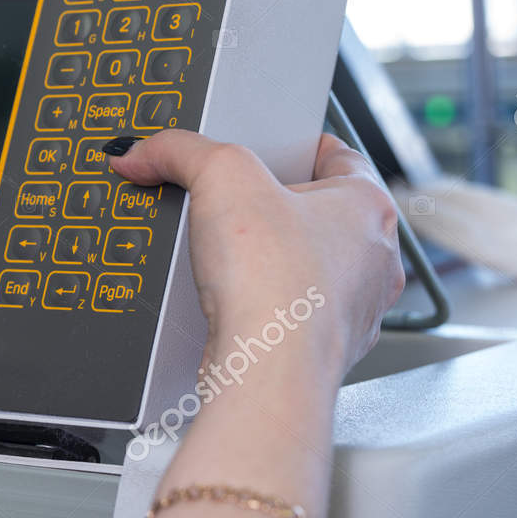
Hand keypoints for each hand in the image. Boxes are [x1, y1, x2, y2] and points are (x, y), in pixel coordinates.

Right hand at [108, 130, 403, 382]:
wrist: (268, 371)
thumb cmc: (276, 283)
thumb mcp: (220, 177)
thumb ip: (179, 151)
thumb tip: (142, 151)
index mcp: (370, 206)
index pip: (339, 154)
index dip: (299, 146)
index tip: (273, 148)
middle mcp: (374, 260)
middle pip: (321, 214)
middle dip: (277, 209)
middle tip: (238, 206)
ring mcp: (354, 309)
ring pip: (310, 268)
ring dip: (273, 262)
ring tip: (229, 258)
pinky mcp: (323, 349)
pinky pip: (290, 315)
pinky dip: (262, 308)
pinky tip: (230, 304)